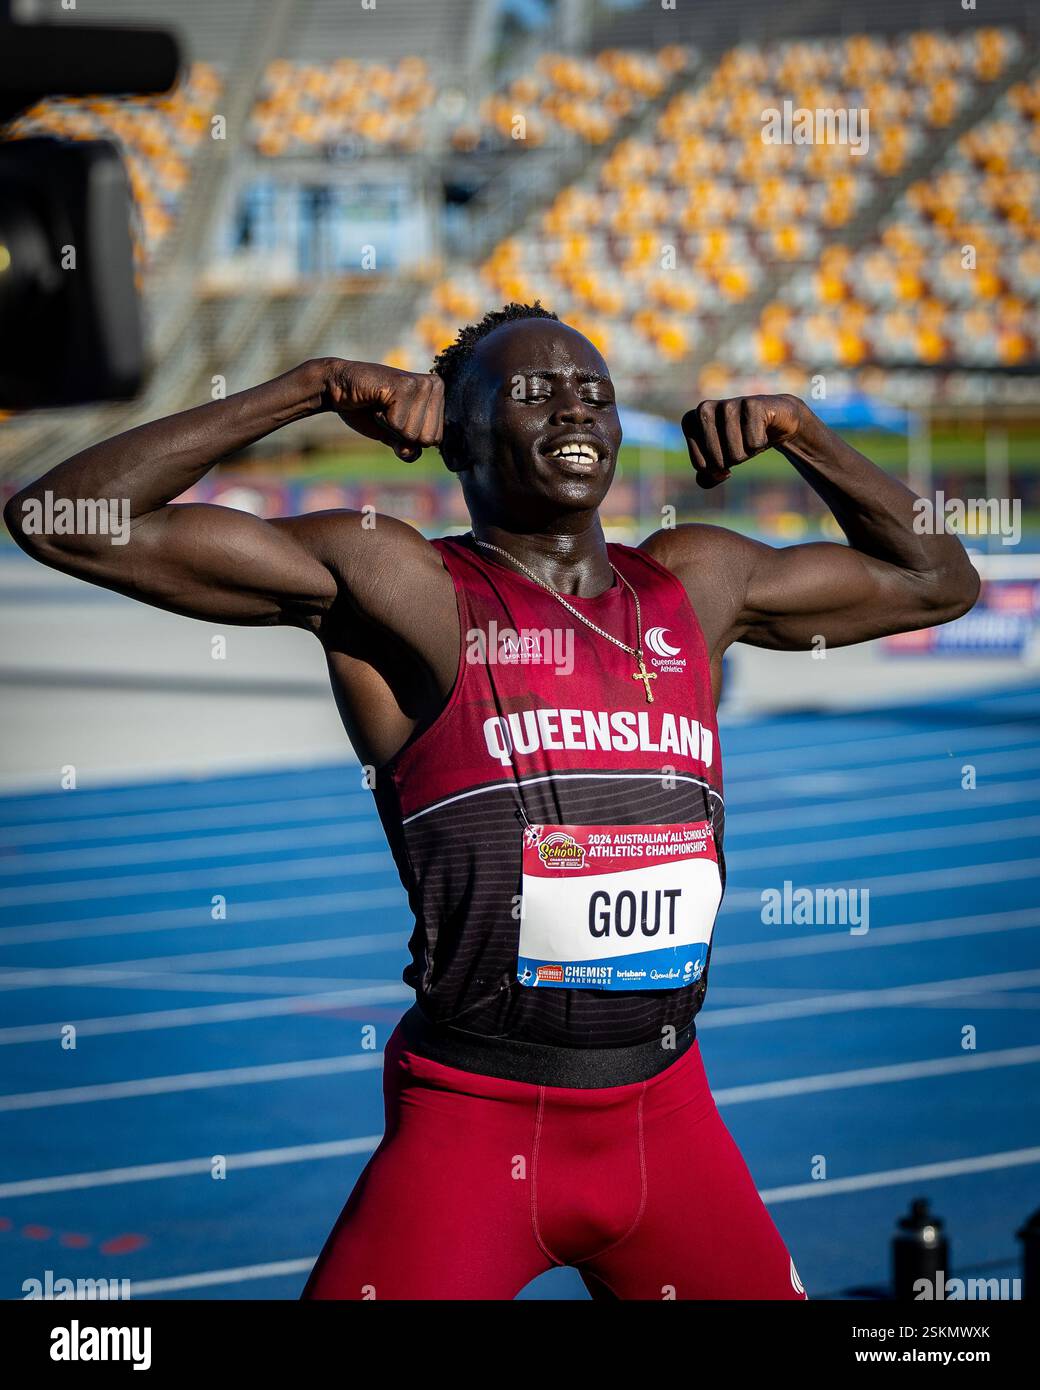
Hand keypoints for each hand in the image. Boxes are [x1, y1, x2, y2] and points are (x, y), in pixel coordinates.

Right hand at [321, 359, 443, 461]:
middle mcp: (434, 386)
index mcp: (438, 396)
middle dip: (401, 433)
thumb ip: (407, 447)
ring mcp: (421, 384)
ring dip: (389, 424)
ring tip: (381, 404)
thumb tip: (412, 454)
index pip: (435, 440)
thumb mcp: (392, 434)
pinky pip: (399, 424)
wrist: (339, 388)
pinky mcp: (405, 385)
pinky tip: (377, 400)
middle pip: (428, 439)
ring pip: (413, 433)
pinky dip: (382, 419)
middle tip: (387, 411)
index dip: (409, 437)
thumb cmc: (367, 410)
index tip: (395, 417)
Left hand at [681, 394, 806, 488]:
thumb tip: (717, 476)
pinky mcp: (752, 403)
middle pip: (716, 462)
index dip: (717, 469)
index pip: (700, 466)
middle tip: (740, 444)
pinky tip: (764, 428)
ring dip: (748, 452)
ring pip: (735, 454)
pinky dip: (761, 442)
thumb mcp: (722, 461)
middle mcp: (704, 409)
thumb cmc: (741, 440)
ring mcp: (727, 404)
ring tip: (751, 436)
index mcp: (689, 421)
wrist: (774, 419)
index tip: (725, 452)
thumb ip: (707, 477)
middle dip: (732, 461)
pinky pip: (754, 443)